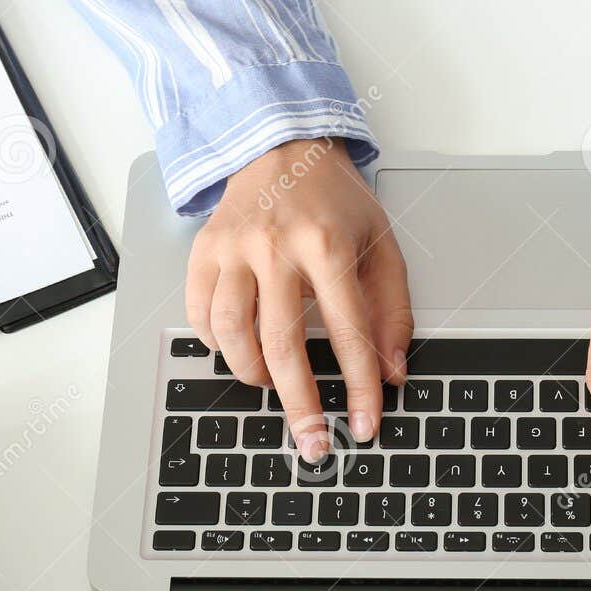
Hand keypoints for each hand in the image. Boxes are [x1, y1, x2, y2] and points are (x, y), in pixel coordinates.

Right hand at [186, 139, 412, 459]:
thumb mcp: (381, 246)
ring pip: (232, 332)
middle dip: (300, 404)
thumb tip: (391, 373)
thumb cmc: (335, 202)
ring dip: (253, 374)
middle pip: (283, 343)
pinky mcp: (204, 249)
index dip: (359, 386)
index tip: (365, 424)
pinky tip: (237, 349)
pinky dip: (216, 343)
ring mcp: (235, 248)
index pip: (349, 332)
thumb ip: (391, 311)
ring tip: (273, 385)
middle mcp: (277, 247)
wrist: (283, 148)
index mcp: (330, 245)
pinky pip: (200, 312)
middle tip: (312, 442)